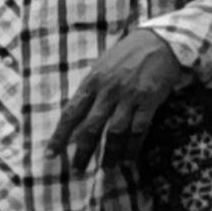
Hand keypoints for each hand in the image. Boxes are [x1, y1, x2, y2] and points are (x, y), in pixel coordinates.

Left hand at [52, 25, 197, 169]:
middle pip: (91, 127)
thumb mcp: (102, 66)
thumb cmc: (127, 54)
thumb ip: (90, 90)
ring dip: (109, 153)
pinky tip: (128, 158)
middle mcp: (108, 91)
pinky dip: (133, 146)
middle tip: (78, 169)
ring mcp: (129, 96)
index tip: (51, 154)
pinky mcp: (149, 100)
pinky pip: (139, 129)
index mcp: (92, 82)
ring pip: (115, 132)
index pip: (71, 113)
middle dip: (83, 151)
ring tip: (106, 168)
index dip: (60, 136)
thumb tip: (76, 115)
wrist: (159, 41)